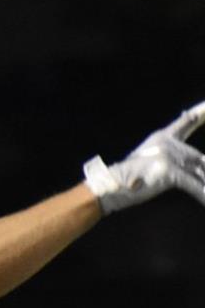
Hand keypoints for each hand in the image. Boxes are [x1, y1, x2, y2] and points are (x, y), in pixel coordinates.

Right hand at [82, 102, 204, 213]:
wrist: (111, 184)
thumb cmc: (127, 177)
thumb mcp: (149, 159)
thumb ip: (170, 156)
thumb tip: (197, 163)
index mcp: (162, 137)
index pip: (186, 121)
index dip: (200, 112)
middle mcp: (168, 144)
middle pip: (198, 158)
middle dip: (202, 172)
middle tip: (203, 177)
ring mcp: (169, 156)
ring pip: (198, 173)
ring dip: (203, 184)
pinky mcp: (170, 171)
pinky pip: (193, 185)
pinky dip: (201, 195)